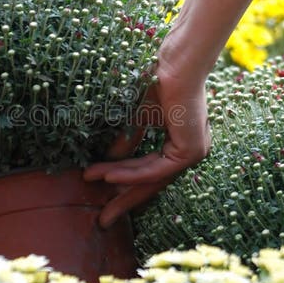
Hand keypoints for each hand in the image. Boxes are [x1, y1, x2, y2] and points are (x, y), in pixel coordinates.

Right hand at [83, 47, 211, 228]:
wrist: (177, 62)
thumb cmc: (160, 79)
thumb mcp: (138, 116)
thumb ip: (128, 140)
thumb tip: (109, 162)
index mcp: (181, 142)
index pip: (150, 172)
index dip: (124, 183)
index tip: (100, 190)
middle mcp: (190, 151)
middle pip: (152, 183)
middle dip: (124, 200)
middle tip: (103, 220)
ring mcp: (193, 153)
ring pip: (150, 177)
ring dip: (118, 180)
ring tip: (90, 181)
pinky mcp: (190, 151)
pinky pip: (156, 169)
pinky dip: (131, 173)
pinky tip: (109, 175)